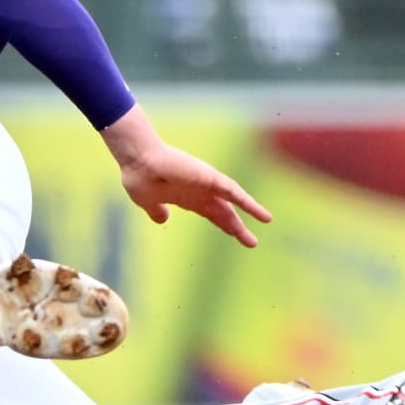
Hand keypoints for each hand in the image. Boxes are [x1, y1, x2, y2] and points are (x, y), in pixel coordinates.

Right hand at [102, 106, 271, 247]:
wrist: (138, 161)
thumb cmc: (140, 178)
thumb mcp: (147, 201)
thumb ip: (157, 210)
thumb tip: (162, 219)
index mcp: (187, 198)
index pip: (211, 214)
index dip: (223, 225)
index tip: (235, 235)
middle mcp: (200, 191)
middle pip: (224, 212)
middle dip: (237, 227)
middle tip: (251, 243)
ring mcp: (206, 184)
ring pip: (233, 202)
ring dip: (250, 212)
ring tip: (266, 222)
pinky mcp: (210, 178)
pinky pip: (234, 192)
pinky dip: (249, 203)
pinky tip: (261, 215)